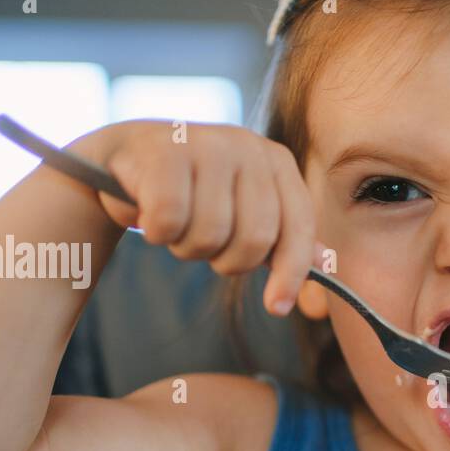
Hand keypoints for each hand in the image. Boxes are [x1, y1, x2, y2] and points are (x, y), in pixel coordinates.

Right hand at [71, 120, 319, 314]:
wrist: (124, 161)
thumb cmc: (193, 193)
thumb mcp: (244, 211)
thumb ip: (284, 237)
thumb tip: (325, 263)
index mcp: (277, 161)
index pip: (298, 227)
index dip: (290, 273)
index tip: (277, 308)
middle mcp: (248, 145)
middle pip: (254, 240)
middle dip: (226, 260)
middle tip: (205, 245)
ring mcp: (206, 142)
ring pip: (211, 234)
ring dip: (188, 246)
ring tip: (177, 224)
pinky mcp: (163, 152)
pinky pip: (171, 222)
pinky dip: (158, 232)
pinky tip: (149, 213)